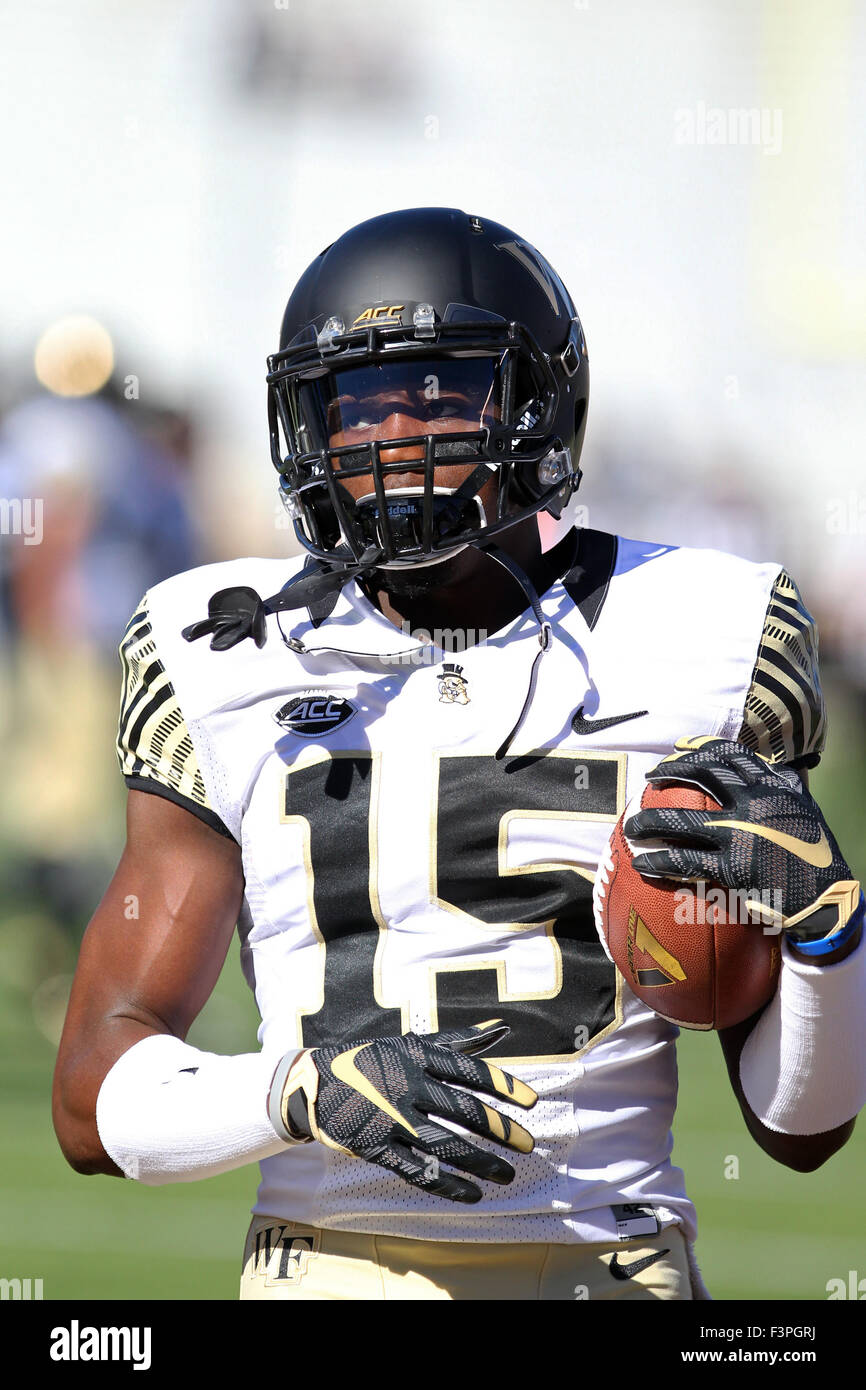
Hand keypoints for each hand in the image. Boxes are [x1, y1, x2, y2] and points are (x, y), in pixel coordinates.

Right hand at [270, 1020, 536, 1203]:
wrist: (315, 1083)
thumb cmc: (374, 1061)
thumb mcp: (413, 1044)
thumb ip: (459, 1041)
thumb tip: (503, 1029)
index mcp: (418, 1059)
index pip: (469, 1072)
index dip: (503, 1087)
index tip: (532, 1102)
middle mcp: (408, 1086)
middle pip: (463, 1110)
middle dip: (499, 1130)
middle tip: (529, 1144)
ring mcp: (391, 1119)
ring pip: (444, 1144)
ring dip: (480, 1162)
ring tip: (508, 1175)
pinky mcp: (377, 1147)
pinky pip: (416, 1169)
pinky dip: (446, 1183)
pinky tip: (472, 1194)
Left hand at [624, 736, 859, 941]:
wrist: (828, 896)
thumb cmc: (817, 854)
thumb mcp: (805, 808)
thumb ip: (785, 786)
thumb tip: (773, 766)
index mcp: (772, 785)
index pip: (730, 754)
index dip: (699, 747)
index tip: (678, 746)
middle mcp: (753, 802)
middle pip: (699, 775)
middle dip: (668, 771)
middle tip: (650, 778)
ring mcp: (740, 833)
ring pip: (681, 818)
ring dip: (649, 819)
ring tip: (631, 825)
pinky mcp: (732, 867)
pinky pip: (684, 859)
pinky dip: (658, 860)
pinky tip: (642, 863)